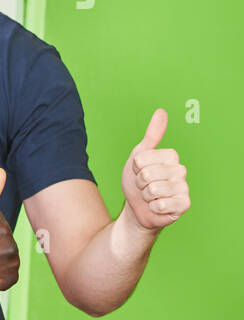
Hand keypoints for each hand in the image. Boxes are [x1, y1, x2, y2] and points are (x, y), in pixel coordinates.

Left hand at [121, 109, 189, 230]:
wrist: (137, 207)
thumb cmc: (137, 181)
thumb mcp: (139, 155)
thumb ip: (151, 135)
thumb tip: (161, 112)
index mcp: (170, 156)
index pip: (142, 159)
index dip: (135, 167)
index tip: (139, 171)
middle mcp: (180, 170)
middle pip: (147, 174)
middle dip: (140, 183)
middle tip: (144, 186)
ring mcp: (184, 188)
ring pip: (153, 190)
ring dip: (146, 196)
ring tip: (150, 196)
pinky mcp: (184, 204)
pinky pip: (161, 204)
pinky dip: (153, 208)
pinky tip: (158, 207)